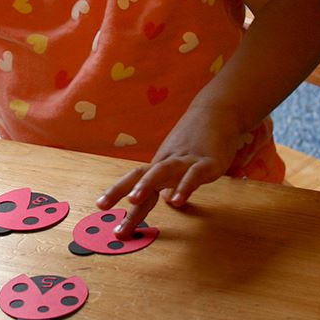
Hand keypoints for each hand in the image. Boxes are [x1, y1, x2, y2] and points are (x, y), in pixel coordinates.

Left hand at [96, 106, 242, 238]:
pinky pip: (194, 175)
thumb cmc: (198, 139)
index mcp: (161, 164)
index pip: (134, 179)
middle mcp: (169, 162)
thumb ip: (171, 182)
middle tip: (103, 207)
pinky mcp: (208, 163)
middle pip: (140, 176)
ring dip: (145, 186)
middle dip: (120, 191)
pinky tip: (176, 201)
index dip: (117, 192)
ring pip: (161, 172)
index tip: (100, 206)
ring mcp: (187, 161)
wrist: (219, 112)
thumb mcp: (181, 163)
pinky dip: (184, 187)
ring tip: (133, 201)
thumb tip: (163, 199)